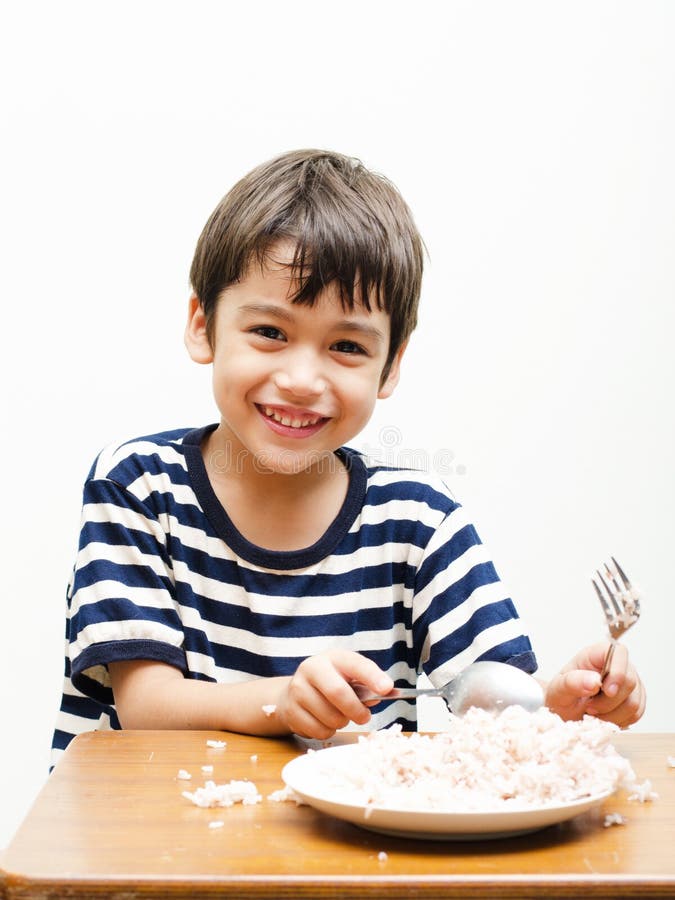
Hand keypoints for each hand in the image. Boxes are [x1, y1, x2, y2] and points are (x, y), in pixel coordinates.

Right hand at [276, 650, 393, 739]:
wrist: (292, 694)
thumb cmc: (329, 684)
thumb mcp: (347, 676)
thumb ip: (366, 683)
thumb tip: (383, 692)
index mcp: (332, 658)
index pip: (355, 664)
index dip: (372, 676)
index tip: (387, 688)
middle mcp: (312, 669)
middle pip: (338, 693)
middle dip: (356, 710)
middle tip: (365, 717)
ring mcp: (298, 690)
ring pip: (330, 717)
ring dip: (342, 722)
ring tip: (338, 715)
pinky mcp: (290, 712)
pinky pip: (319, 731)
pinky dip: (328, 731)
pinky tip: (324, 721)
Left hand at [544, 641, 645, 727]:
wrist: (566, 712)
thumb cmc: (562, 695)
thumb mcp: (558, 689)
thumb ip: (572, 682)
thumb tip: (594, 681)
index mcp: (596, 654)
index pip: (619, 653)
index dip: (618, 672)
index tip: (607, 691)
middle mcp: (617, 665)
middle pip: (629, 682)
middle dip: (608, 702)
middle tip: (589, 707)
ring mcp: (629, 682)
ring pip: (633, 702)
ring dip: (612, 715)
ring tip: (593, 713)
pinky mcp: (635, 699)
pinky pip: (636, 714)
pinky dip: (619, 721)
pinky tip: (604, 718)